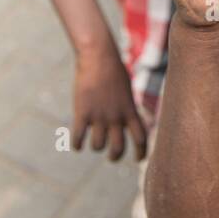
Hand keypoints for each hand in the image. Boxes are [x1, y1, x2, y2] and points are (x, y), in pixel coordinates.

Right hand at [72, 41, 146, 161]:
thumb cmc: (113, 71)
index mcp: (130, 110)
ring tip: (92, 143)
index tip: (138, 159)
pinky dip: (77, 144)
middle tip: (111, 157)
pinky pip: (79, 137)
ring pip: (98, 145)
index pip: (141, 138)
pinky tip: (77, 144)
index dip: (141, 152)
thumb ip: (127, 109)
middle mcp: (117, 116)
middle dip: (115, 156)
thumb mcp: (126, 91)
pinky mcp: (83, 112)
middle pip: (118, 147)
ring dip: (96, 146)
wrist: (98, 57)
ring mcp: (100, 116)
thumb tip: (126, 124)